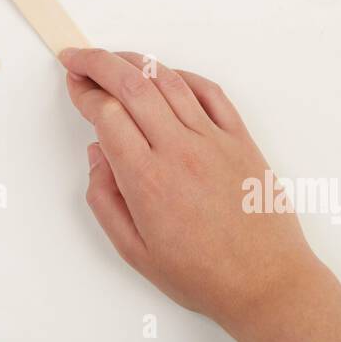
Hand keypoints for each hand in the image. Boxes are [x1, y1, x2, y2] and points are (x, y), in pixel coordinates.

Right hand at [60, 48, 340, 341]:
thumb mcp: (135, 251)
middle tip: (79, 58)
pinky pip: (210, 92)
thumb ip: (105, 200)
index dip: (84, 92)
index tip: (73, 84)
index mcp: (148, 181)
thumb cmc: (205, 275)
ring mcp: (214, 141)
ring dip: (136, 62)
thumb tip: (98, 155)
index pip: (107, 114)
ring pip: (169, 80)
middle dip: (98, 63)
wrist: (267, 283)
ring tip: (115, 60)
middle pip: (133, 84)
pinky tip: (166, 75)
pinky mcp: (240, 139)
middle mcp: (180, 151)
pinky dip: (182, 76)